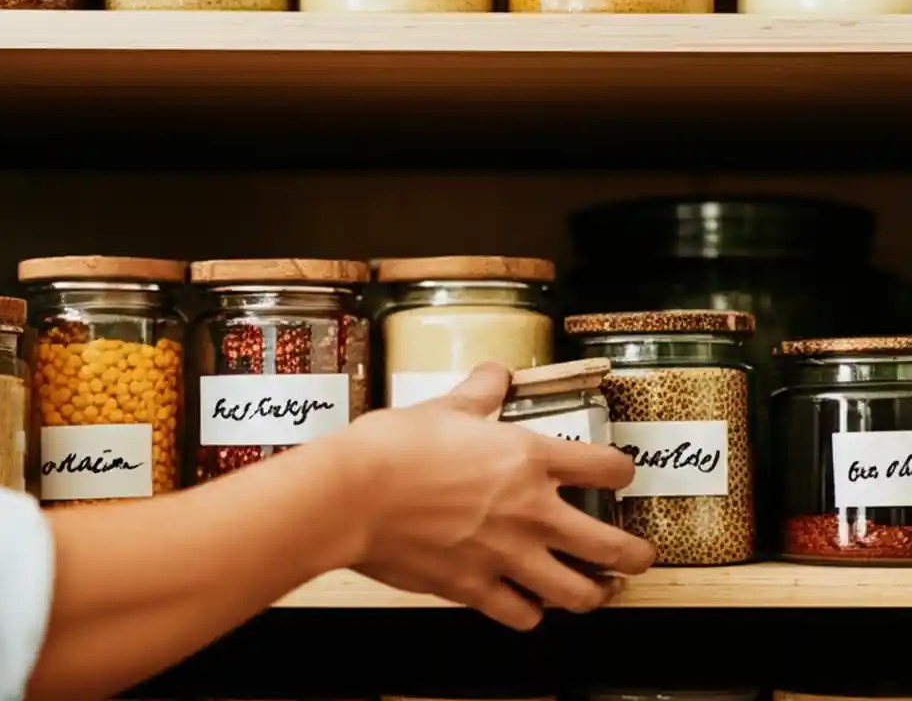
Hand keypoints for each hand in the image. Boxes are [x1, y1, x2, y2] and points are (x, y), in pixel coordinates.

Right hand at [334, 362, 654, 629]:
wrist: (351, 495)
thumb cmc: (393, 449)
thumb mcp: (443, 407)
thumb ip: (479, 393)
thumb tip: (495, 373)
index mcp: (529, 460)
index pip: (607, 467)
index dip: (623, 471)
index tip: (620, 475)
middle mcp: (531, 512)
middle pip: (613, 547)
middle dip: (636, 556)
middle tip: (638, 557)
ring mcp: (506, 556)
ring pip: (578, 594)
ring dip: (595, 594)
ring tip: (597, 590)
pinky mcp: (474, 588)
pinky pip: (522, 615)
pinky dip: (531, 613)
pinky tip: (529, 604)